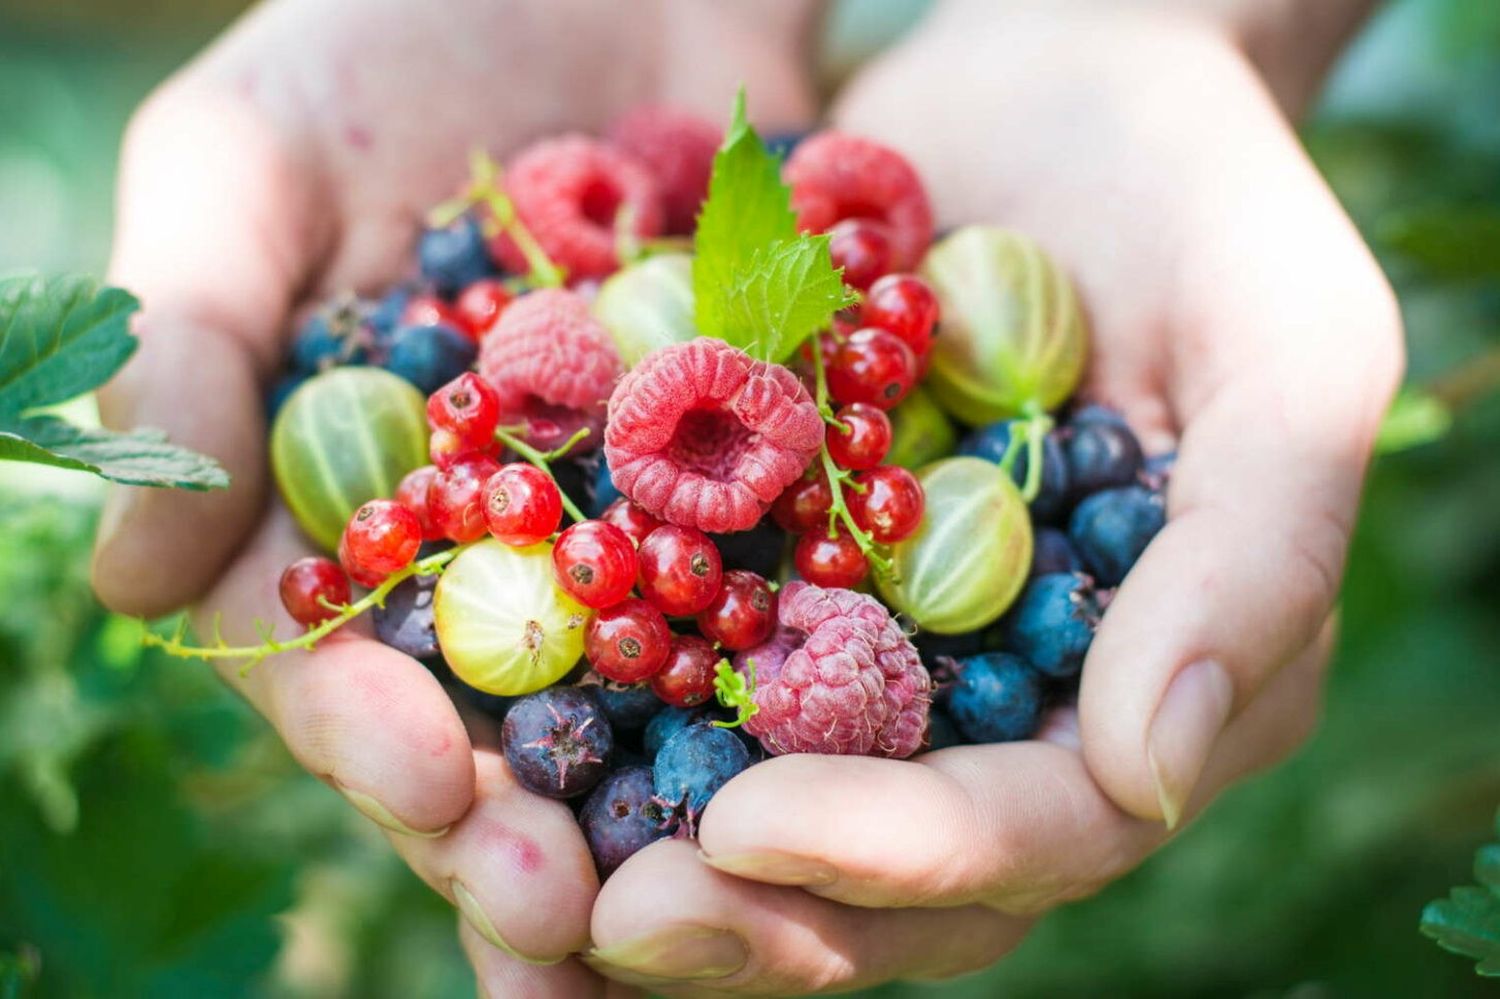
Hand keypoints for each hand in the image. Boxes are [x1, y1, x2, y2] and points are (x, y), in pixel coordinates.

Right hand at [88, 0, 816, 990]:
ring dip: (675, 804)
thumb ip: (196, 352)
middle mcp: (500, 544)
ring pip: (654, 698)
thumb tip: (124, 593)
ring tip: (709, 894)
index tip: (425, 779)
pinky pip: (801, 591)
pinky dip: (821, 676)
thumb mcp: (254, 158)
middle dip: (526, 818)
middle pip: (504, 721)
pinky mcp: (775, 478)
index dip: (370, 732)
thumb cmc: (394, 24)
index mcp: (350, 506)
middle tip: (562, 903)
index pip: (337, 659)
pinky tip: (858, 758)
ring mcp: (643, 524)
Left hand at [583, 3, 1402, 992]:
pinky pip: (664, 671)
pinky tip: (464, 759)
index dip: (901, 856)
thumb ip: (1254, 561)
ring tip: (500, 880)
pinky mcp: (763, 574)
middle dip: (748, 914)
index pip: (1029, 828)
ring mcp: (873, 652)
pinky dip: (574, 726)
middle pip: (880, 878)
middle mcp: (999, 709)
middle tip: (602, 917)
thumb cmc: (1206, 204)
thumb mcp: (1289, 356)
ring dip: (631, 864)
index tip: (753, 830)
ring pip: (755, 815)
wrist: (1059, 84)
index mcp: (1139, 695)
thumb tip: (1155, 776)